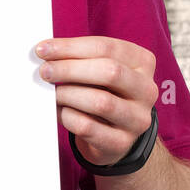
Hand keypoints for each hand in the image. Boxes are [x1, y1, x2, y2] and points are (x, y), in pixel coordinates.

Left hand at [35, 36, 158, 167]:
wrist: (115, 136)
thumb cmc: (103, 93)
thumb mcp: (99, 71)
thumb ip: (79, 58)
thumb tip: (46, 52)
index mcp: (143, 62)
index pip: (107, 47)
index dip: (71, 47)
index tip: (43, 49)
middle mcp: (146, 90)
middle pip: (109, 71)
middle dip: (70, 69)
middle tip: (45, 71)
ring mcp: (137, 118)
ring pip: (101, 102)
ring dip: (68, 94)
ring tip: (53, 93)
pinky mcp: (122, 142)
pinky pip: (88, 127)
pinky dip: (67, 116)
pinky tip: (60, 111)